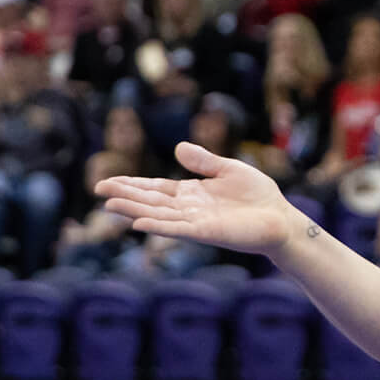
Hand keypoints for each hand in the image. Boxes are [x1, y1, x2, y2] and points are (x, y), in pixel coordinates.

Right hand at [96, 141, 295, 254]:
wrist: (281, 218)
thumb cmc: (259, 196)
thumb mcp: (229, 170)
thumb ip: (204, 161)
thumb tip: (178, 147)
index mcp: (192, 194)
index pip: (155, 189)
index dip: (131, 185)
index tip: (106, 182)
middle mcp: (189, 209)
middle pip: (151, 201)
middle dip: (125, 196)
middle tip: (98, 190)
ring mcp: (196, 222)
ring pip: (159, 215)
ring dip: (134, 210)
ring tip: (109, 205)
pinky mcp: (208, 233)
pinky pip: (178, 229)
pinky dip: (159, 226)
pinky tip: (139, 223)